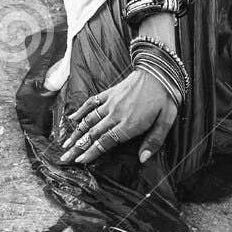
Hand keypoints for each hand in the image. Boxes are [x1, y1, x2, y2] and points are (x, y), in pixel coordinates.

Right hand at [57, 69, 178, 165]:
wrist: (160, 69)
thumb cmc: (165, 96)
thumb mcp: (166, 120)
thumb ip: (154, 141)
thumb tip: (143, 159)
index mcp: (129, 124)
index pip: (105, 142)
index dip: (92, 153)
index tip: (79, 162)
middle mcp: (116, 115)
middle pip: (92, 134)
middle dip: (77, 147)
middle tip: (64, 158)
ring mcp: (111, 103)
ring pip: (89, 120)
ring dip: (76, 133)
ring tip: (65, 144)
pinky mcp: (109, 93)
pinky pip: (91, 103)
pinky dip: (80, 111)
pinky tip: (72, 119)